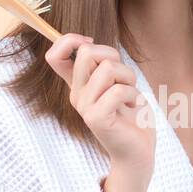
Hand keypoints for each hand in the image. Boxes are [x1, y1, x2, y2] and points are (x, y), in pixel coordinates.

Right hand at [44, 33, 155, 176]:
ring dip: (128, 78)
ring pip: (108, 68)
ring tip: (129, 96)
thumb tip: (87, 43)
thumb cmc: (131, 114)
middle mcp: (77, 94)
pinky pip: (118, 90)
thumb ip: (103, 64)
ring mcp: (84, 107)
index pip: (54, 55)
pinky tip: (132, 109)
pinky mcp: (96, 119)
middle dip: (115, 58)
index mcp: (78, 85)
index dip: (70, 41)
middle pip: (87, 52)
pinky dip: (134, 95)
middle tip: (123, 80)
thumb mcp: (117, 81)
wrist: (138, 151)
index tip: (92, 46)